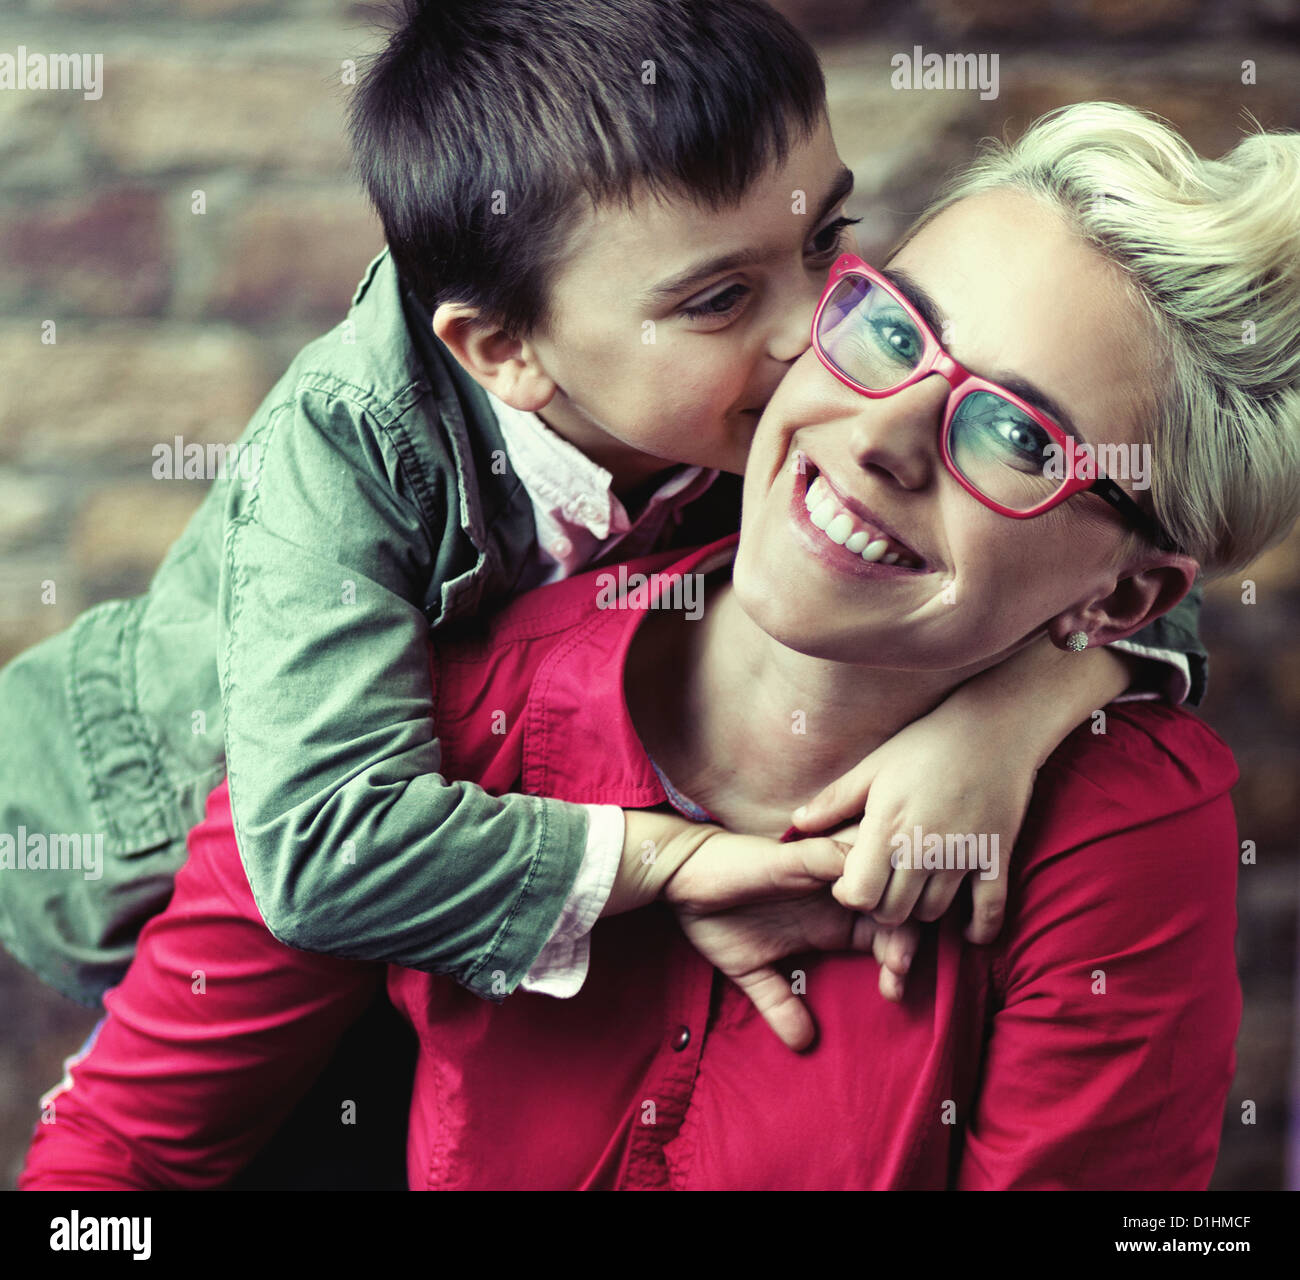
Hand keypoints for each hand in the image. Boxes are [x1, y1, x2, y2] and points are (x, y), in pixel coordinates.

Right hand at [664, 830, 919, 1050]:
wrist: (678, 877)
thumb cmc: (715, 915)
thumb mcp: (750, 969)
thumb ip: (779, 1002)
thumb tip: (802, 1045)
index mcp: (833, 917)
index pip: (890, 930)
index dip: (901, 959)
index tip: (892, 993)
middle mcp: (836, 890)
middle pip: (900, 904)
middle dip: (909, 939)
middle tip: (897, 972)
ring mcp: (824, 868)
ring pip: (883, 878)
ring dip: (894, 911)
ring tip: (889, 952)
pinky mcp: (804, 851)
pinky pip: (846, 855)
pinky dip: (860, 878)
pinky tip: (856, 907)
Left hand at [791, 716, 1032, 944]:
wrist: (993, 728)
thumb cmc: (926, 743)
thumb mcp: (873, 767)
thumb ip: (834, 801)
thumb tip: (797, 822)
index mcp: (888, 829)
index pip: (860, 896)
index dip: (849, 894)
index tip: (851, 878)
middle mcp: (924, 851)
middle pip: (892, 912)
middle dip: (879, 905)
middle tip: (880, 886)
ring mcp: (962, 857)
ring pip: (932, 913)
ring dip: (918, 909)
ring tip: (913, 890)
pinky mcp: (996, 858)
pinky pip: (989, 912)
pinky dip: (977, 929)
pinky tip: (965, 929)